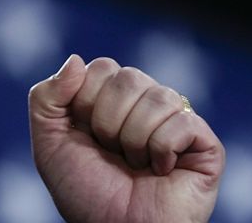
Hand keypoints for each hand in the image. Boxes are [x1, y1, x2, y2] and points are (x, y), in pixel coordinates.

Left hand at [28, 55, 223, 222]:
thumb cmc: (85, 192)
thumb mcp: (49, 142)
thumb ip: (47, 97)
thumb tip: (75, 60)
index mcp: (111, 99)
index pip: (102, 68)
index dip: (86, 102)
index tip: (86, 136)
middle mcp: (146, 104)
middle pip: (129, 77)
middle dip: (108, 121)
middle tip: (111, 152)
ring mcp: (177, 122)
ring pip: (158, 96)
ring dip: (134, 138)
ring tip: (135, 163)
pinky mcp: (205, 144)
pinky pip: (184, 121)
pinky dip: (162, 149)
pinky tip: (161, 170)